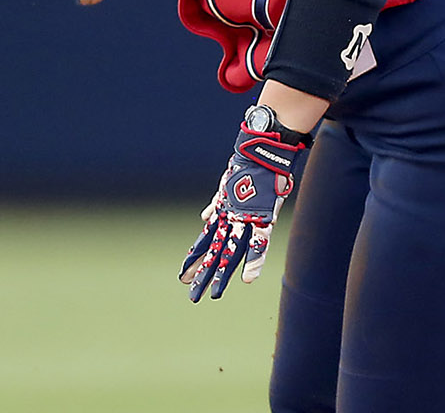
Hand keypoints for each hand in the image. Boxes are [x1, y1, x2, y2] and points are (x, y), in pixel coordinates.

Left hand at [178, 126, 304, 300]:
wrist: (260, 150)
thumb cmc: (247, 167)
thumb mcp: (226, 187)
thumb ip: (216, 205)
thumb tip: (204, 217)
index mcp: (222, 214)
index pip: (204, 241)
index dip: (194, 259)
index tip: (182, 276)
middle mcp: (229, 219)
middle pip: (213, 252)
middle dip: (202, 273)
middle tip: (191, 295)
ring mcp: (244, 219)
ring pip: (229, 251)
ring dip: (220, 273)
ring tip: (211, 294)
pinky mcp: (262, 216)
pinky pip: (259, 243)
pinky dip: (254, 261)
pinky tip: (247, 280)